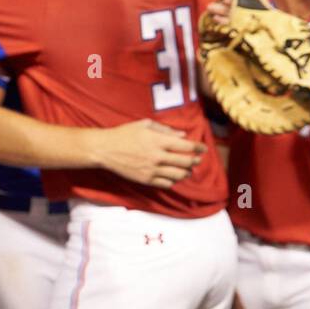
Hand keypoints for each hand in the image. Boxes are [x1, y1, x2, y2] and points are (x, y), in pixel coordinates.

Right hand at [91, 119, 205, 187]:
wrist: (105, 150)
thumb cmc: (124, 134)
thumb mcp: (145, 124)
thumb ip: (166, 129)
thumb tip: (182, 135)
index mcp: (159, 141)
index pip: (186, 146)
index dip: (198, 147)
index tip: (203, 148)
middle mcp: (158, 156)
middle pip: (185, 162)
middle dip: (195, 161)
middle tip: (198, 160)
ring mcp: (152, 170)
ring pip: (178, 175)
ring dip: (186, 173)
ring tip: (188, 170)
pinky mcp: (146, 180)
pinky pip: (166, 183)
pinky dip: (173, 181)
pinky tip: (174, 177)